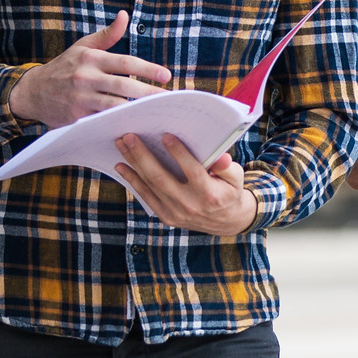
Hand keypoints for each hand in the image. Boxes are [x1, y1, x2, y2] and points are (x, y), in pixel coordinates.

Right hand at [8, 12, 172, 127]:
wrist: (32, 92)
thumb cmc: (63, 68)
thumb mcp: (82, 47)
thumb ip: (107, 35)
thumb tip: (125, 15)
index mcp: (91, 58)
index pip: (125, 62)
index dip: (147, 69)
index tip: (166, 75)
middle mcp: (85, 77)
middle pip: (123, 86)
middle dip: (148, 92)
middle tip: (168, 98)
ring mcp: (80, 98)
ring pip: (114, 105)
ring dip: (136, 110)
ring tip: (156, 112)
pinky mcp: (76, 117)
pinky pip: (102, 120)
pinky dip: (118, 122)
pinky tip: (135, 125)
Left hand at [113, 134, 258, 235]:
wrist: (225, 221)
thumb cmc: (229, 191)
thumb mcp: (236, 178)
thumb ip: (227, 167)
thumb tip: (221, 157)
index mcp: (209, 194)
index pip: (191, 170)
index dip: (178, 153)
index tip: (165, 136)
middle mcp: (190, 205)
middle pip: (161, 178)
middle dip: (142, 155)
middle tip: (129, 137)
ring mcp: (175, 213)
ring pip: (149, 185)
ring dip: (132, 164)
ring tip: (121, 145)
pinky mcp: (166, 217)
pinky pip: (146, 197)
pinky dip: (133, 181)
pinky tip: (122, 167)